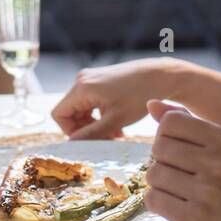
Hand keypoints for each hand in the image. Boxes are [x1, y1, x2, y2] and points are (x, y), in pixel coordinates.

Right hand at [52, 58, 182, 138]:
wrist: (161, 76)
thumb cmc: (139, 96)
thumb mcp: (115, 120)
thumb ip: (91, 134)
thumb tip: (72, 144)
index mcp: (81, 88)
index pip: (59, 114)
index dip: (69, 131)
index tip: (88, 141)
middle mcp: (82, 80)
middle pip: (70, 112)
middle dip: (85, 129)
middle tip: (105, 141)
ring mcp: (91, 79)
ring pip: (82, 109)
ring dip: (94, 125)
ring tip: (115, 135)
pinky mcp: (100, 80)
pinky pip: (91, 102)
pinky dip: (100, 116)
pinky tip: (117, 125)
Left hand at [144, 99, 220, 220]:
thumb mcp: (217, 152)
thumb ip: (185, 125)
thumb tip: (151, 103)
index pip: (171, 122)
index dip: (166, 138)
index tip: (181, 155)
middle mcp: (220, 163)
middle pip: (158, 147)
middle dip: (162, 163)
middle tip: (182, 179)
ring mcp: (208, 192)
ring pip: (153, 174)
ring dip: (160, 186)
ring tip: (182, 196)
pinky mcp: (194, 218)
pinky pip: (153, 199)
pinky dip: (158, 205)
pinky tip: (177, 210)